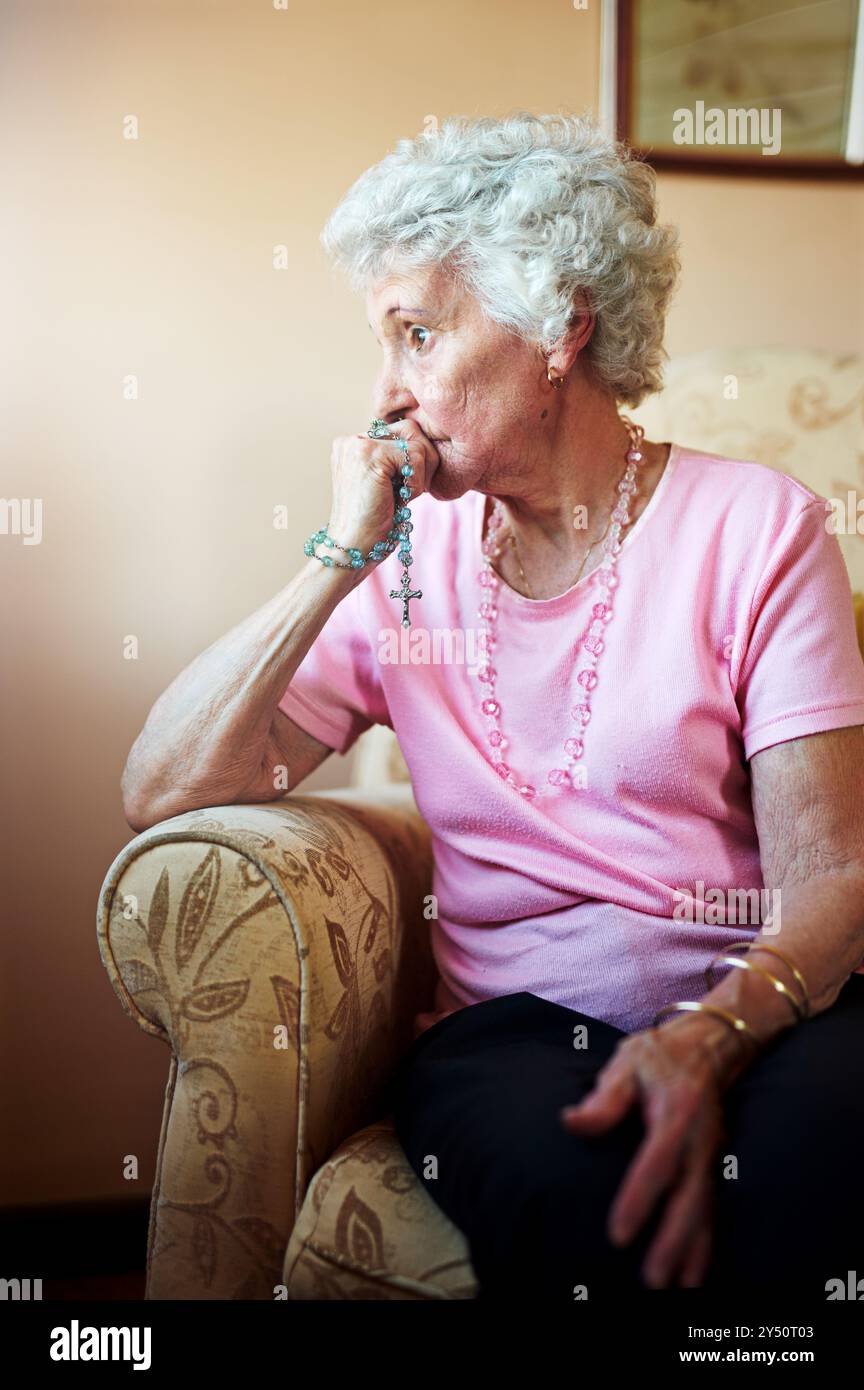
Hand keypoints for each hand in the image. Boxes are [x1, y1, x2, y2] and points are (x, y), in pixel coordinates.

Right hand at [327, 417, 440, 566]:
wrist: (353, 549)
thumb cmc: (373, 525)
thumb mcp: (387, 485)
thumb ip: (397, 461)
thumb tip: (426, 443)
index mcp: (353, 445)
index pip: (402, 432)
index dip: (414, 461)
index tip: (403, 489)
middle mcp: (352, 439)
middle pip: (411, 431)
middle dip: (422, 464)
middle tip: (407, 493)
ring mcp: (358, 444)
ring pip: (416, 443)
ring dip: (419, 476)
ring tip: (400, 497)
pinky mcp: (370, 454)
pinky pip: (415, 457)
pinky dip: (416, 483)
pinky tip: (399, 500)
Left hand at [559, 1019, 729, 1288]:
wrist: (707, 1045)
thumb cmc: (656, 1057)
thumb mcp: (626, 1064)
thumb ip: (602, 1098)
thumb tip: (570, 1121)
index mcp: (676, 1111)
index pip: (658, 1162)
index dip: (639, 1199)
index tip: (619, 1235)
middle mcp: (700, 1138)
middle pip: (689, 1196)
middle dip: (672, 1241)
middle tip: (651, 1279)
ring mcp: (712, 1153)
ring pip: (706, 1209)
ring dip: (693, 1252)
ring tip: (678, 1290)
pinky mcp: (716, 1163)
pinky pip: (714, 1208)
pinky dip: (707, 1244)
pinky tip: (697, 1275)